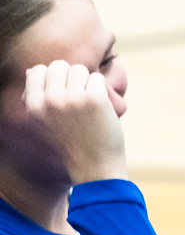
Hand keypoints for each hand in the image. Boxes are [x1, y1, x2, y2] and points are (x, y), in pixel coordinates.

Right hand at [22, 60, 126, 183]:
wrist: (95, 168)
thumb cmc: (72, 144)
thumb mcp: (44, 121)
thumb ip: (36, 96)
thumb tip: (32, 70)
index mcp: (33, 104)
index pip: (38, 70)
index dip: (54, 80)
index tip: (64, 96)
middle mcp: (50, 99)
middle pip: (59, 65)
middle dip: (71, 78)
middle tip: (79, 101)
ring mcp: (72, 98)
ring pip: (80, 70)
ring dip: (88, 83)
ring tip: (89, 107)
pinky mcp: (94, 99)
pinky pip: (97, 78)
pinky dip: (102, 91)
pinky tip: (101, 109)